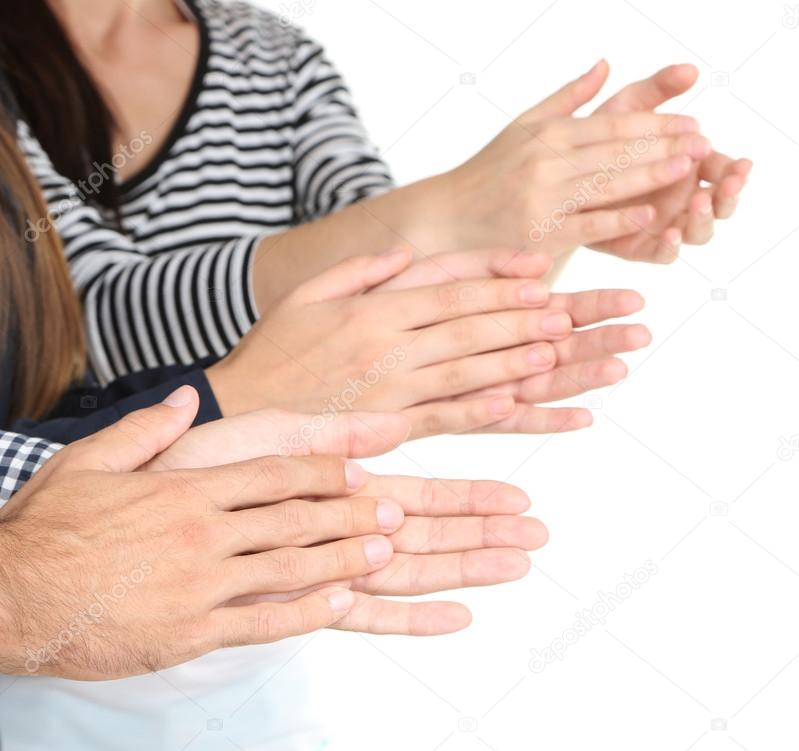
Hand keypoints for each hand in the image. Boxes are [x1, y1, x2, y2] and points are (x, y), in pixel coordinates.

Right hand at [0, 387, 410, 678]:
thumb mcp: (89, 460)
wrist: (8, 595)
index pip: (270, 473)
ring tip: (384, 551)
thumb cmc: (45, 526)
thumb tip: (190, 397)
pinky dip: (305, 613)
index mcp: (184, 489)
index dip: (321, 471)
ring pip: (289, 569)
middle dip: (349, 513)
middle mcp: (203, 534)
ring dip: (342, 558)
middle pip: (294, 519)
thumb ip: (149, 430)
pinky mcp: (191, 633)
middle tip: (397, 508)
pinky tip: (338, 604)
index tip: (358, 468)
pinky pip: (262, 623)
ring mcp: (201, 586)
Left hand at [147, 406, 547, 633]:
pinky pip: (357, 613)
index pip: (415, 491)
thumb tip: (391, 427)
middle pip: (423, 534)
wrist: (137, 508)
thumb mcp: (268, 434)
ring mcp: (318, 568)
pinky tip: (457, 619)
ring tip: (518, 565)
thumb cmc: (198, 462)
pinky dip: (407, 617)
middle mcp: (335, 532)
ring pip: (402, 569)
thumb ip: (329, 435)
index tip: (519, 494)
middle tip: (541, 536)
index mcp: (334, 488)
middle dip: (480, 534)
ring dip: (461, 568)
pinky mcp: (293, 602)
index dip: (468, 495)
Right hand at [207, 247, 645, 437]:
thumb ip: (362, 269)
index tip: (543, 274)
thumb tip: (409, 252)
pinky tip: (519, 404)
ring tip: (573, 353)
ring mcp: (390, 388)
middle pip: (473, 325)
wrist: (239, 409)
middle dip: (531, 315)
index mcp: (374, 309)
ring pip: (469, 369)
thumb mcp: (308, 293)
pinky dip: (483, 411)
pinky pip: (444, 418)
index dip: (500, 280)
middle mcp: (389, 346)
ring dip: (523, 360)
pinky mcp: (386, 426)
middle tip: (583, 310)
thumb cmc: (274, 349)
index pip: (450, 288)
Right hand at [406, 60, 709, 256]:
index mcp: (547, 135)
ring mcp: (542, 198)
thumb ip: (566, 99)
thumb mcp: (521, 128)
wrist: (444, 219)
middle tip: (703, 142)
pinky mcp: (538, 233)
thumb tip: (605, 66)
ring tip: (688, 167)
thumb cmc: (485, 177)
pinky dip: (619, 219)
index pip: (611, 126)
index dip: (654, 124)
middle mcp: (545, 163)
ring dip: (651, 175)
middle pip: (615, 152)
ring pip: (606, 183)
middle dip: (663, 145)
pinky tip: (650, 215)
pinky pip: (586, 225)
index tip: (690, 123)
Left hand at [586, 63, 751, 261]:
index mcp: (687, 164)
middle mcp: (681, 196)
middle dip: (728, 194)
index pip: (720, 168)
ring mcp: (663, 223)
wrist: (555, 181)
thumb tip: (690, 69)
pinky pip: (662, 254)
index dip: (732, 168)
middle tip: (730, 184)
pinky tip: (671, 236)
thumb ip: (655, 90)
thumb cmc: (594, 143)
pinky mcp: (639, 246)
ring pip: (698, 231)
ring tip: (699, 204)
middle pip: (718, 202)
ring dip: (704, 219)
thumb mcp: (623, 111)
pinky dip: (670, 247)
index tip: (742, 164)